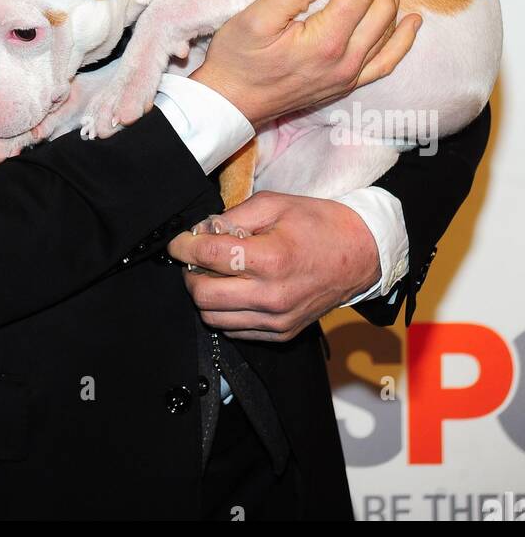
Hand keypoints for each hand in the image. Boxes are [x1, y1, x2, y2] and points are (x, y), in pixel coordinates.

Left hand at [166, 192, 381, 341]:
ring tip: (215, 274)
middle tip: (194, 258)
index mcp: (270, 258)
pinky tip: (235, 290)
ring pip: (213, 318)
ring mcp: (276, 319)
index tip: (178, 242)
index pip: (208, 256)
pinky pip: (235, 330)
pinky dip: (225, 311)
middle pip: (202, 295)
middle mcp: (271, 295)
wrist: (360, 255)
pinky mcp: (281, 332)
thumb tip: (201, 230)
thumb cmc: (319, 225)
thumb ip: (233, 215)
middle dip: (189, 274)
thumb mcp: (275, 204)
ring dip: (205, 295)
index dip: (183, 246)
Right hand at [189, 0, 421, 128]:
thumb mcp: (253, 19)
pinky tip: (412, 22)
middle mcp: (346, 61)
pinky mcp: (346, 83)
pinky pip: (386, 61)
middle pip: (382, 7)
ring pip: (388, 29)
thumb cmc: (238, 60)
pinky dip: (402, 40)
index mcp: (326, 42)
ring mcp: (349, 75)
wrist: (231, 102)